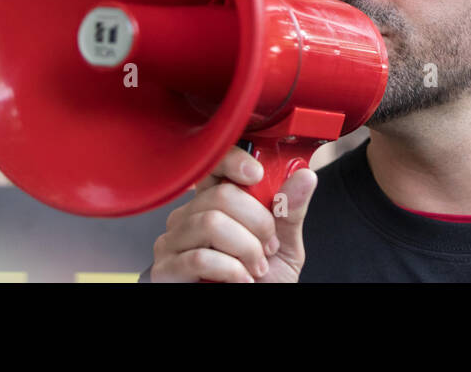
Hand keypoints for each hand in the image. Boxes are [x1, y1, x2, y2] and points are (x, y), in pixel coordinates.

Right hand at [150, 146, 316, 282]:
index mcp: (215, 201)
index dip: (234, 161)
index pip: (215, 165)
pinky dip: (230, 269)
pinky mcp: (166, 269)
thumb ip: (290, 210)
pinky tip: (242, 279)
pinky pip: (199, 257)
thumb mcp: (286, 243)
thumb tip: (305, 176)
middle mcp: (188, 216)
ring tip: (257, 267)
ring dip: (246, 248)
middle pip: (219, 195)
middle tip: (269, 246)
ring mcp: (173, 241)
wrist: (251, 309)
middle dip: (257, 222)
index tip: (257, 175)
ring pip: (210, 223)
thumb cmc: (263, 279)